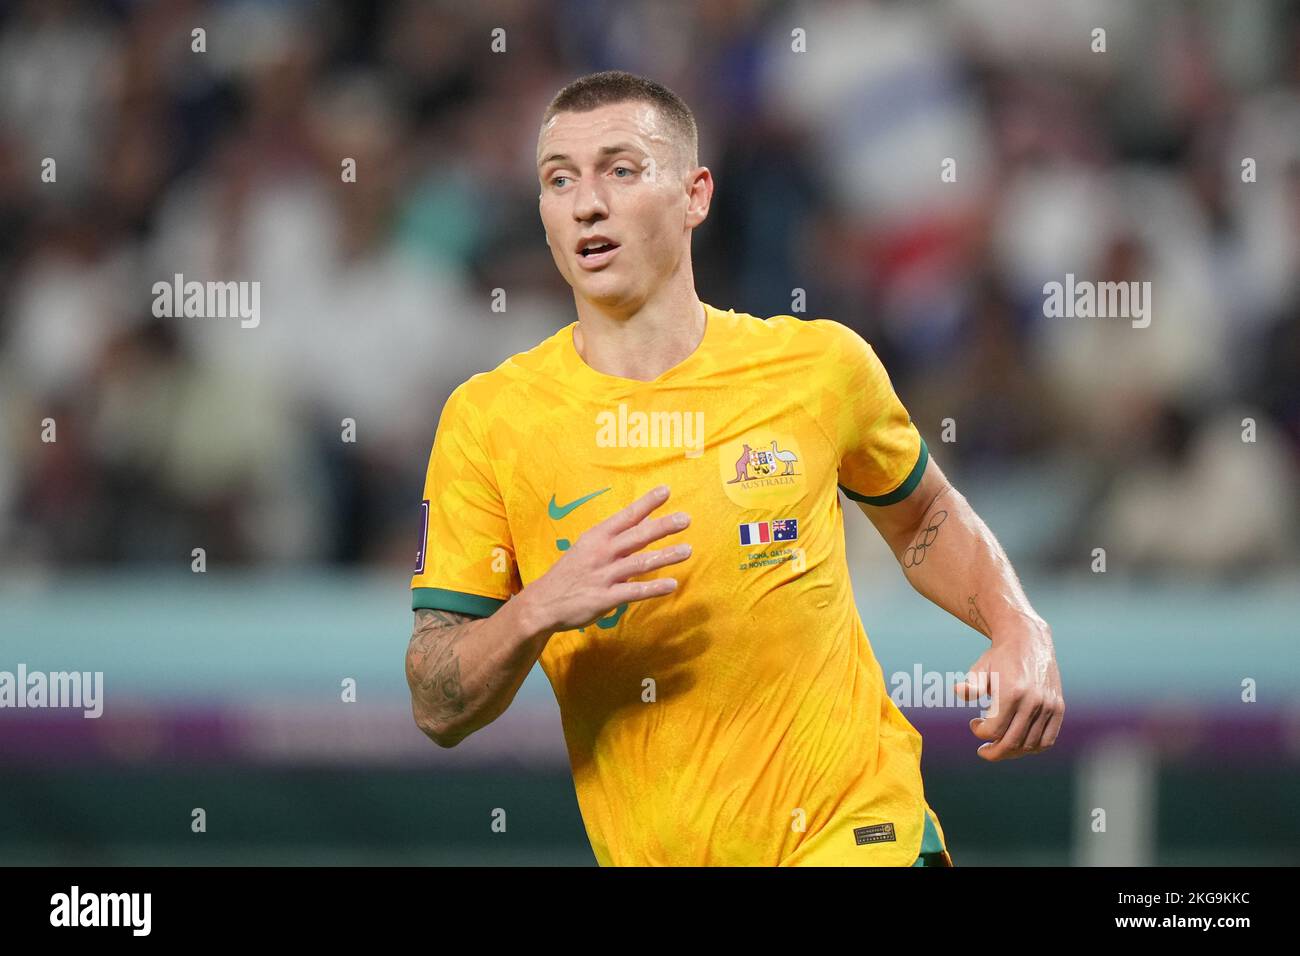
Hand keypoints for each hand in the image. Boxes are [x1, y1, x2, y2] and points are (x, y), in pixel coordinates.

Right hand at [518, 485, 690, 634]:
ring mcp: (603, 576)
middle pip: (637, 536)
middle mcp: (601, 553)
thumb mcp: (587, 547)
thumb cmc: (570, 572)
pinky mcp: (604, 598)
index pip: (626, 516)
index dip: (646, 503)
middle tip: (686, 518)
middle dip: (662, 526)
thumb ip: (614, 536)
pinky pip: (633, 592)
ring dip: (665, 556)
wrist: (543, 603)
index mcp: (597, 537)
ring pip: (639, 563)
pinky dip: (653, 588)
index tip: (665, 490)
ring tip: (687, 550)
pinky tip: (672, 585)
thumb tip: (642, 521)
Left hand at [955, 628, 1062, 760]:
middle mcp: (1033, 701)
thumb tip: (959, 691)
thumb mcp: (979, 668)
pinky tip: (1019, 743)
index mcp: (1012, 692)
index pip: (994, 730)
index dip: (980, 732)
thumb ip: (971, 686)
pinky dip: (1032, 747)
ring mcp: (1048, 705)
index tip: (974, 724)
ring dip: (1011, 751)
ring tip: (999, 745)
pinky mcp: (1058, 707)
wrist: (1028, 639)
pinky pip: (1047, 740)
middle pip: (1012, 743)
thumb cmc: (998, 657)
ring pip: (1030, 745)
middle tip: (983, 750)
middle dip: (994, 752)